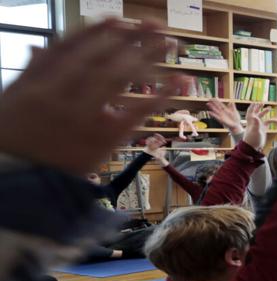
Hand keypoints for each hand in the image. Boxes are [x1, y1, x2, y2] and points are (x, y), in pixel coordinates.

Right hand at [0, 19, 175, 174]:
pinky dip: (159, 95)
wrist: (15, 182)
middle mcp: (58, 93)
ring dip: (147, 57)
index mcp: (35, 81)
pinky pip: (135, 112)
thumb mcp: (12, 101)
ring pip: (116, 78)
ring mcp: (80, 116)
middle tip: (156, 26)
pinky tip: (179, 81)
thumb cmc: (13, 140)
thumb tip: (36, 47)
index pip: (70, 47)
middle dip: (130, 39)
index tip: (118, 20)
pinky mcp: (102, 139)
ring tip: (170, 44)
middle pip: (99, 58)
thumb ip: (32, 73)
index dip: (96, 32)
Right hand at [204, 97, 242, 134]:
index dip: (217, 101)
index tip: (214, 97)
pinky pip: (216, 116)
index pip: (220, 104)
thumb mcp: (235, 112)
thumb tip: (231, 102)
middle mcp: (222, 112)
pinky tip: (209, 112)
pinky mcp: (221, 119)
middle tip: (209, 99)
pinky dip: (212, 114)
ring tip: (207, 104)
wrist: (236, 125)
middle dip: (213, 103)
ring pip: (215, 110)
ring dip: (211, 107)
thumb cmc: (236, 119)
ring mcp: (221, 115)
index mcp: (226, 109)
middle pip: (217, 106)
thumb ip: (233, 107)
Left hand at [241, 102, 267, 151]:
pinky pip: (266, 123)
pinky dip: (269, 120)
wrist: (253, 147)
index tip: (256, 102)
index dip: (253, 106)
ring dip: (264, 112)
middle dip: (259, 107)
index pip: (251, 111)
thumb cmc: (252, 139)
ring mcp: (258, 126)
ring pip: (261, 117)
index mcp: (251, 121)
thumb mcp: (254, 131)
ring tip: (269, 108)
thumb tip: (256, 116)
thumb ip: (256, 123)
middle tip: (263, 103)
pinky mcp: (262, 130)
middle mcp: (254, 122)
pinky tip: (273, 118)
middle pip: (256, 112)